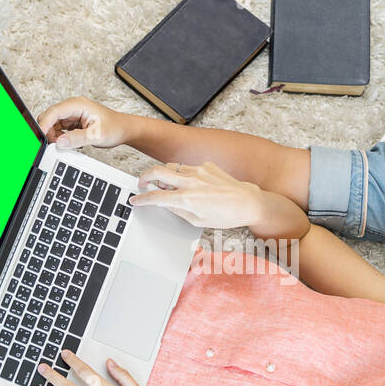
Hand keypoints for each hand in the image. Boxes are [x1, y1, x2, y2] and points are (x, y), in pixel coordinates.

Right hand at [37, 97, 130, 150]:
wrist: (124, 130)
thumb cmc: (114, 128)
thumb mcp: (96, 135)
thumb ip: (77, 138)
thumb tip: (60, 142)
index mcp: (77, 105)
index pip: (54, 112)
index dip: (44, 124)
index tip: (40, 136)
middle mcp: (73, 107)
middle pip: (50, 117)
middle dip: (48, 131)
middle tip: (55, 145)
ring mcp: (72, 115)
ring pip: (53, 125)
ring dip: (55, 136)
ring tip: (66, 145)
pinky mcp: (73, 122)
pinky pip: (60, 129)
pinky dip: (61, 138)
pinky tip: (70, 143)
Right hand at [129, 160, 263, 229]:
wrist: (248, 202)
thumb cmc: (226, 215)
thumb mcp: (197, 220)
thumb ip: (177, 210)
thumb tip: (164, 203)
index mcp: (187, 199)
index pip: (156, 197)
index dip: (142, 199)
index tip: (136, 200)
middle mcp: (191, 182)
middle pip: (157, 172)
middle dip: (145, 177)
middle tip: (142, 183)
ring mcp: (199, 171)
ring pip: (171, 167)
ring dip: (165, 175)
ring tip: (166, 185)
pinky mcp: (206, 165)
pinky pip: (187, 167)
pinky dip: (183, 174)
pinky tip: (191, 184)